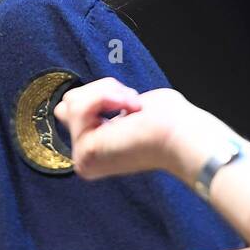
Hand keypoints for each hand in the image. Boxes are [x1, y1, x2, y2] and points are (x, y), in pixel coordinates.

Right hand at [54, 79, 222, 182]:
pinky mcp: (87, 152)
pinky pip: (79, 107)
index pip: (74, 108)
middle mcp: (87, 157)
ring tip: (132, 106)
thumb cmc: (169, 121)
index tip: (132, 106)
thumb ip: (95, 105)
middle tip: (131, 104)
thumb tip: (64, 105)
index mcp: (97, 149)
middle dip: (99, 92)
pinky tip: (128, 110)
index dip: (102, 96)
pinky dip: (105, 97)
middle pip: (67, 103)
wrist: (185, 136)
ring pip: (71, 101)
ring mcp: (84, 157)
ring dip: (105, 93)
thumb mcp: (124, 104)